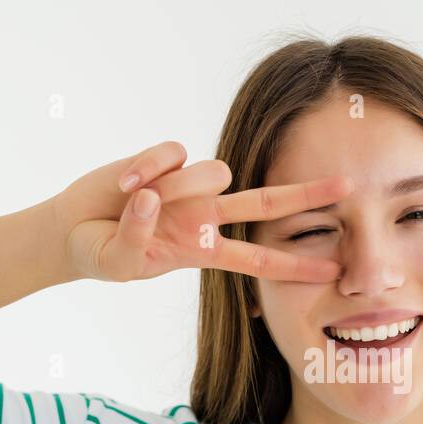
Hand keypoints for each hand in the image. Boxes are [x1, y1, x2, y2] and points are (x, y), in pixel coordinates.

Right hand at [52, 141, 352, 282]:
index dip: (295, 264)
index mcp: (205, 250)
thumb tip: (152, 198)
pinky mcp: (164, 160)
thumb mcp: (122, 263)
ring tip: (135, 199)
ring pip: (215, 173)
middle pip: (268, 202)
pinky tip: (126, 183)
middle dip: (308, 195)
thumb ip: (137, 239)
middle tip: (350, 185)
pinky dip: (149, 166)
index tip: (334, 271)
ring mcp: (187, 187)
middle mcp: (206, 216)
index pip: (260, 258)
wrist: (72, 231)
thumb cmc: (104, 254)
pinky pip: (174, 153)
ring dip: (180, 185)